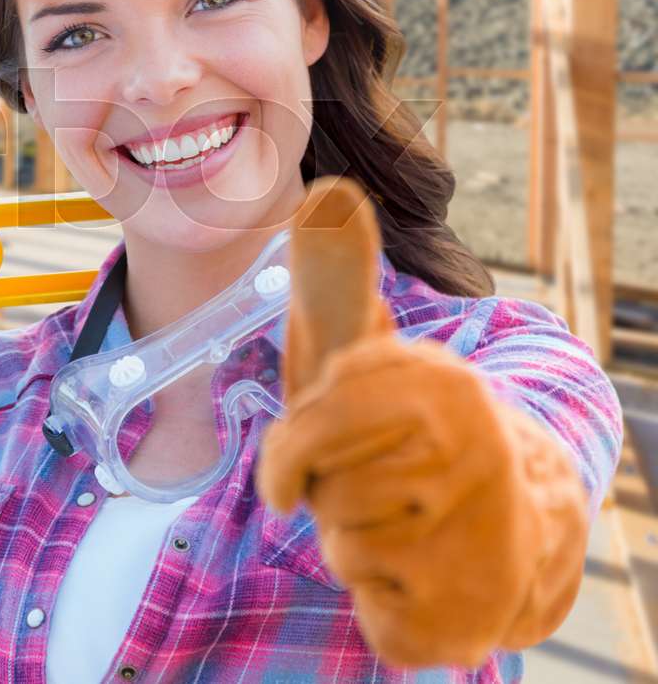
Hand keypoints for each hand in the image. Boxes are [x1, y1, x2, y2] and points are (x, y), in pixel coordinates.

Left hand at [255, 176, 587, 668]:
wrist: (515, 528)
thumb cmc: (408, 436)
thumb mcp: (365, 358)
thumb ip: (337, 283)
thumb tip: (325, 194)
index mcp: (442, 390)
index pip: (318, 428)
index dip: (294, 452)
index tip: (293, 468)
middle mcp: (479, 457)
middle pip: (327, 494)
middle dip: (328, 496)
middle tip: (368, 486)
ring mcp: (483, 540)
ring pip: (345, 550)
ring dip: (352, 544)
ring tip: (400, 526)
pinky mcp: (475, 615)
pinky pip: (374, 613)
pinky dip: (379, 602)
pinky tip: (418, 578)